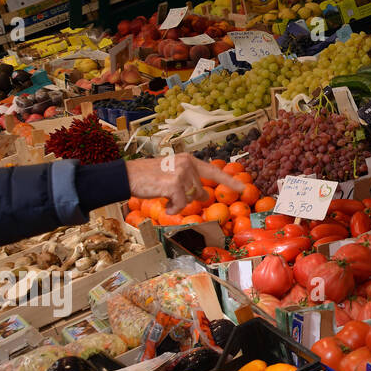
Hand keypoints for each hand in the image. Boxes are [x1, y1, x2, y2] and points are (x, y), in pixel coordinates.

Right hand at [125, 155, 246, 213]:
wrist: (126, 176)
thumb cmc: (147, 176)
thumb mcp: (171, 172)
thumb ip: (188, 179)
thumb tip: (202, 195)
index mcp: (189, 160)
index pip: (214, 171)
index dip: (230, 181)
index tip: (244, 187)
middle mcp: (188, 164)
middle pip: (200, 191)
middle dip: (189, 198)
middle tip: (171, 193)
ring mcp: (182, 173)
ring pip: (190, 199)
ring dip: (178, 203)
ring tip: (164, 196)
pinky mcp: (174, 184)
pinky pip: (181, 205)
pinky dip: (173, 209)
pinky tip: (164, 205)